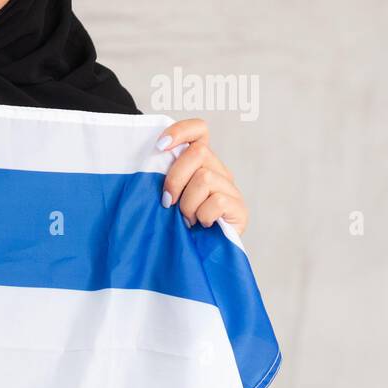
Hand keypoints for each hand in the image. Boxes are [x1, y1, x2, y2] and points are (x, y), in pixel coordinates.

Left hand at [155, 118, 249, 236]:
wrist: (192, 256)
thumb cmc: (172, 225)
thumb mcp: (162, 196)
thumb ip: (160, 177)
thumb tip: (148, 159)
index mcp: (198, 163)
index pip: (199, 130)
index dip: (181, 131)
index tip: (159, 146)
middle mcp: (217, 170)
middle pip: (198, 153)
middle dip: (175, 179)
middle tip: (167, 202)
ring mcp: (230, 188)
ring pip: (205, 178)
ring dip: (187, 204)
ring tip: (185, 219)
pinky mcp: (239, 208)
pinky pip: (217, 201)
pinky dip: (203, 215)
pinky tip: (202, 224)